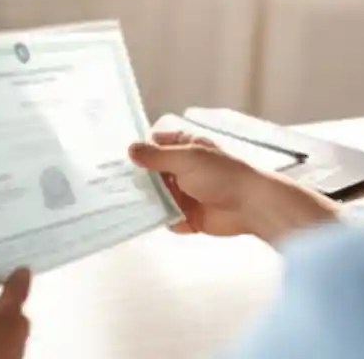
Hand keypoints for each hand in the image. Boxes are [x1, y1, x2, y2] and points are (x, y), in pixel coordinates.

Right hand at [129, 132, 340, 244]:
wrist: (251, 206)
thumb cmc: (223, 174)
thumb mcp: (187, 158)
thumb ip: (157, 156)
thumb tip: (131, 150)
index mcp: (185, 147)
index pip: (154, 144)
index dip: (138, 150)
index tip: (116, 158)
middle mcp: (183, 169)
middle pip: (152, 172)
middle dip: (138, 178)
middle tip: (112, 183)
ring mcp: (185, 193)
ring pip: (157, 196)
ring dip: (146, 200)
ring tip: (122, 202)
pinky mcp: (189, 216)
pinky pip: (167, 217)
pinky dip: (160, 218)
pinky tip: (145, 219)